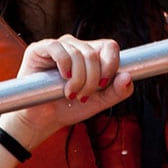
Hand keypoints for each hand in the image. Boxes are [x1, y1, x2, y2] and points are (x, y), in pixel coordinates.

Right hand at [5, 35, 133, 148]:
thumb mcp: (98, 103)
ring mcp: (58, 46)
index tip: (102, 86)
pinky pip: (58, 48)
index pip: (110, 47)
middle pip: (93, 54)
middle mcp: (76, 46)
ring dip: (77, 79)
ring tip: (69, 94)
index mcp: (92, 55)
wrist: (41, 121)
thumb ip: (117, 92)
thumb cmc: (68, 109)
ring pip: (78, 53)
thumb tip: (127, 78)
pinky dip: (64, 64)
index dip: (110, 66)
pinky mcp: (40, 49)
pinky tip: (63, 78)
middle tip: (82, 96)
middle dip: (91, 80)